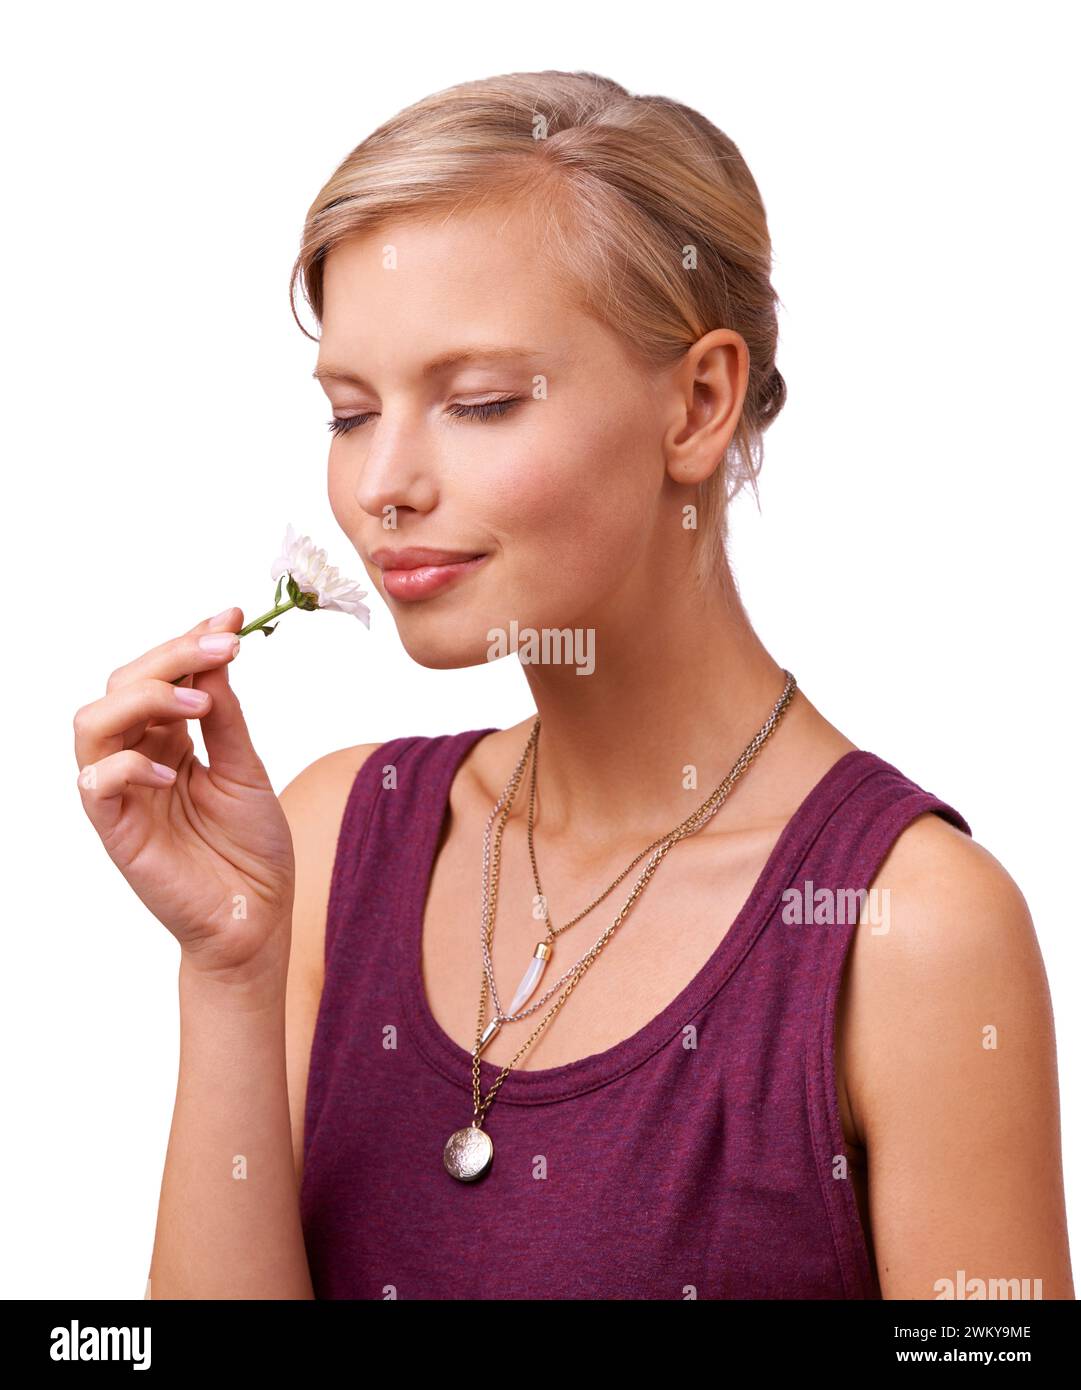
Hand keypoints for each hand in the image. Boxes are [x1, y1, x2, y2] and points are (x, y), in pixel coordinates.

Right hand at [74, 608, 294, 986]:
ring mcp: (122, 793)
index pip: (160, 674)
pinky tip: (169, 770)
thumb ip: (226, 714)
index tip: (232, 616)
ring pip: (92, 722)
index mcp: (168, 740)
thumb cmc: (251, 849)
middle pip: (122, 684)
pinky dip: (124, 765)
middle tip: (225, 646)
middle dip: (171, 654)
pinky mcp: (115, 831)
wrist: (257, 917)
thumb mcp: (246, 767)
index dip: (188, 640)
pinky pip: (93, 784)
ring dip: (145, 698)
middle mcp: (138, 757)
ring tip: (200, 702)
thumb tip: (220, 649)